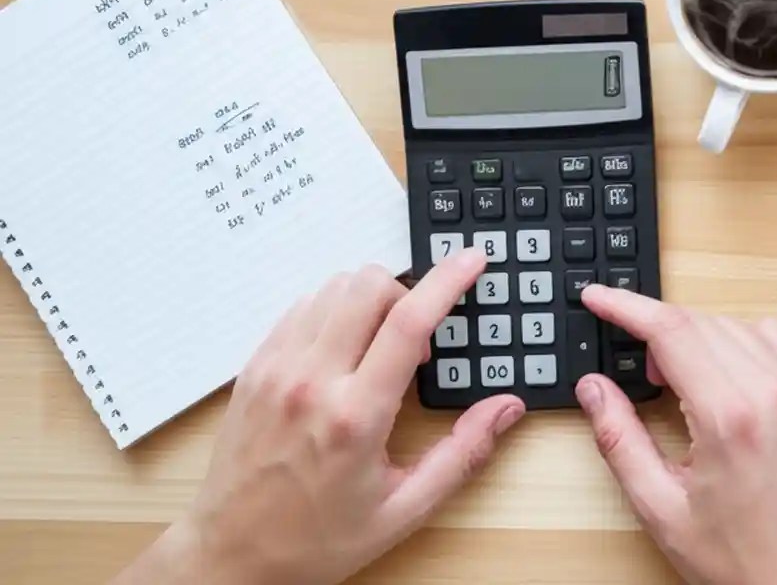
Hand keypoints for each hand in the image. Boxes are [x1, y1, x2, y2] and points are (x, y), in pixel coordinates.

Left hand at [113, 249, 523, 584]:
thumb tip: (505, 409)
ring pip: (332, 288)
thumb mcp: (404, 509)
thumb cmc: (316, 540)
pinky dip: (332, 312)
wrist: (232, 555)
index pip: (408, 323)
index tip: (471, 260)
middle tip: (417, 336)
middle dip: (406, 290)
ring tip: (378, 349)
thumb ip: (462, 454)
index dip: (447, 281)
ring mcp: (276, 369)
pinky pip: (300, 308)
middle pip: (367, 285)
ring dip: (367, 301)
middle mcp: (312, 381)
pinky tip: (343, 353)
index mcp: (356, 417)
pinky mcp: (254, 368)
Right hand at [576, 286, 776, 584]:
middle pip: (701, 322)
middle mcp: (775, 393)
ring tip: (680, 381)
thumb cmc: (743, 563)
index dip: (626, 307)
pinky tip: (727, 375)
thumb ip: (620, 440)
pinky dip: (744, 341)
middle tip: (638, 369)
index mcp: (732, 417)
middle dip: (658, 329)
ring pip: (739, 325)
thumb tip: (594, 389)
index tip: (598, 296)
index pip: (671, 330)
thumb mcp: (661, 509)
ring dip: (700, 335)